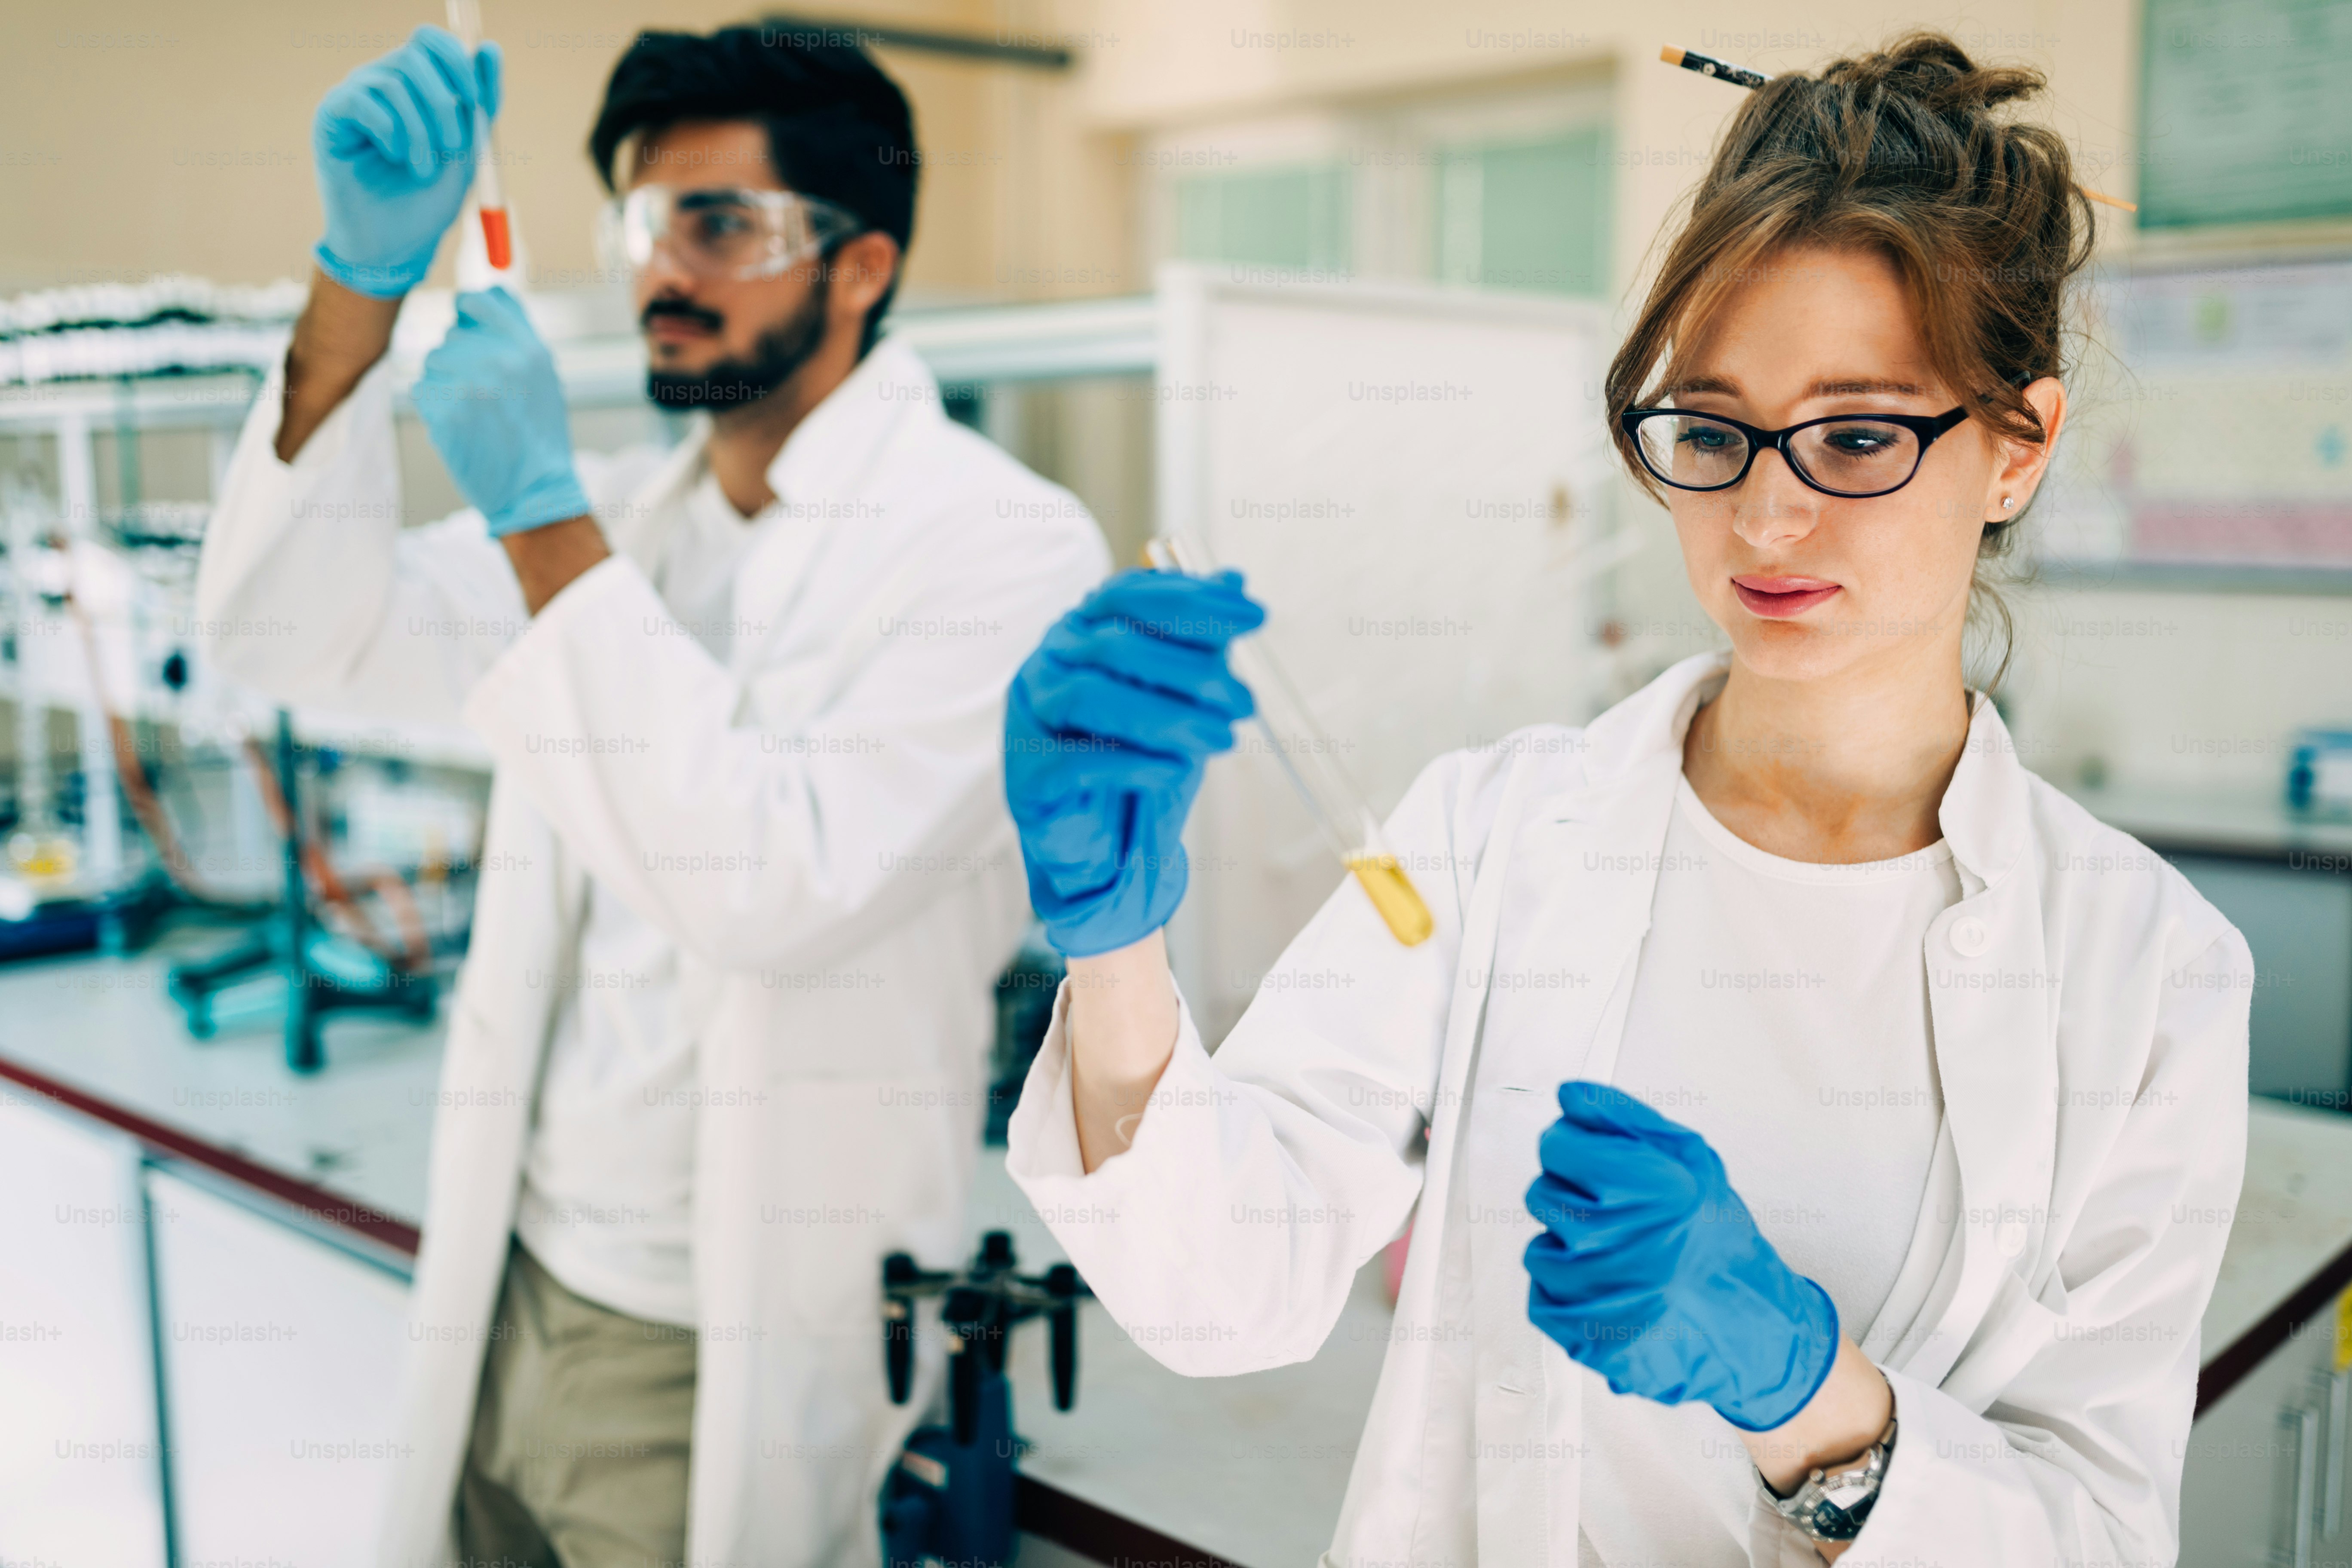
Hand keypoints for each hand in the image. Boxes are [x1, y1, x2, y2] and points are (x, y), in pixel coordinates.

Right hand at [312, 25, 501, 297]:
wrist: (393, 244)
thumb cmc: (427, 198)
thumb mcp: (468, 150)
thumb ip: (480, 102)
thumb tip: (491, 48)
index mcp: (419, 85)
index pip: (434, 42)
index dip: (459, 62)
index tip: (477, 102)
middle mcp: (385, 81)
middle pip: (416, 53)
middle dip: (445, 103)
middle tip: (454, 147)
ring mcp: (357, 93)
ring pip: (395, 82)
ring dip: (420, 131)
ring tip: (422, 168)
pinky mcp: (332, 113)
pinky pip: (362, 100)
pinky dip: (389, 131)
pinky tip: (392, 157)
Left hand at [414, 288, 591, 536]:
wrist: (534, 488)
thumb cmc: (538, 432)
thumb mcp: (543, 373)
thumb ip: (517, 329)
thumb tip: (487, 289)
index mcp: (527, 346)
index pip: (478, 301)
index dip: (467, 314)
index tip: (469, 332)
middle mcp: (499, 359)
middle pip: (452, 337)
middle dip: (460, 362)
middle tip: (484, 397)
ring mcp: (470, 384)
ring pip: (433, 362)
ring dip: (445, 385)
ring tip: (474, 413)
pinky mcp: (445, 410)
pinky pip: (422, 390)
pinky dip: (435, 408)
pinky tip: (460, 427)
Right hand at [1005, 569, 1262, 957]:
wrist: (1101, 840)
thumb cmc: (1136, 757)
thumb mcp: (1177, 695)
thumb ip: (1197, 640)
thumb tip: (1235, 578)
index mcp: (1082, 630)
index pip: (1131, 596)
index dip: (1194, 603)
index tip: (1256, 616)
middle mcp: (1049, 661)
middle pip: (1116, 647)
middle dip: (1191, 672)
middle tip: (1245, 702)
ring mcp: (1030, 714)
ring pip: (1092, 697)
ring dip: (1167, 717)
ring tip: (1224, 740)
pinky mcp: (1027, 772)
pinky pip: (1074, 760)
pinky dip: (1132, 763)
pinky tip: (1175, 770)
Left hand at [1523, 1082, 1838, 1431]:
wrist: (1749, 1329)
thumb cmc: (1718, 1240)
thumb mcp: (1691, 1161)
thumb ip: (1625, 1119)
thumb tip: (1569, 1095)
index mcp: (1655, 1191)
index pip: (1559, 1145)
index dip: (1571, 1148)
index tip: (1591, 1160)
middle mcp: (1625, 1243)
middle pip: (1542, 1194)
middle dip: (1572, 1199)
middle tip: (1616, 1216)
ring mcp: (1603, 1297)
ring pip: (1538, 1251)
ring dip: (1569, 1250)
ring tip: (1619, 1258)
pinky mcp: (1588, 1339)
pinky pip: (1542, 1299)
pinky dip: (1568, 1295)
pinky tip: (1611, 1293)